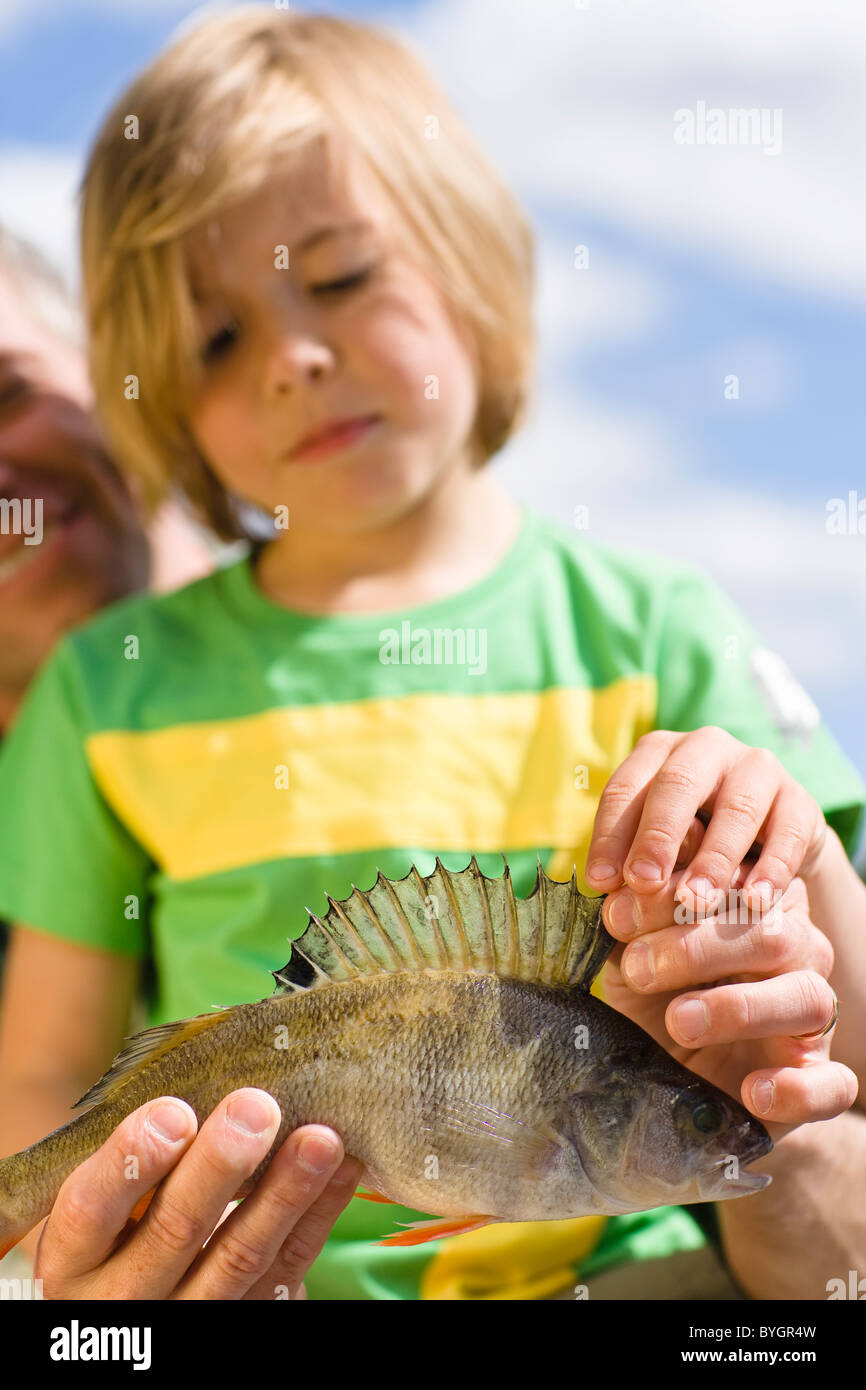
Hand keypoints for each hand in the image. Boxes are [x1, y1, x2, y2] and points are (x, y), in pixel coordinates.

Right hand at [34, 1089, 361, 1299]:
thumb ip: (136, 1162)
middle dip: (221, 1166)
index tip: (173, 1110)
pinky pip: (285, 1275)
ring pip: (240, 1257)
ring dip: (286, 1192)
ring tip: (320, 1138)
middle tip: (256, 1107)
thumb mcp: (103, 1211)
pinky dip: (317, 1218)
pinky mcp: (243, 1325)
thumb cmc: (121, 1235)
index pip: (88, 1209)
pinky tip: (342, 1170)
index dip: (130, 1161)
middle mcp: (122, 1299)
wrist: (143, 1313)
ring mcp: (185, 1320)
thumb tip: (205, 1082)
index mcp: (72, 1260)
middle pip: (174, 1231)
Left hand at [585, 726, 828, 914]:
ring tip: (697, 902)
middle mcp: (705, 748)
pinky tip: (755, 903)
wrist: (769, 844)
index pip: (626, 788)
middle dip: (657, 837)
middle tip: (643, 884)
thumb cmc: (691, 844)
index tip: (602, 882)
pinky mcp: (799, 798)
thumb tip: (607, 889)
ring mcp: (756, 768)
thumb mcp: (657, 844)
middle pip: (677, 784)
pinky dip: (772, 869)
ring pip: (735, 807)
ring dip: (714, 859)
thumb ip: (633, 858)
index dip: (610, 834)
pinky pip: (788, 830)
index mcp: (658, 752)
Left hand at [598, 858, 857, 1135]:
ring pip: (808, 998)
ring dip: (740, 1007)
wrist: (668, 1080)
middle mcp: (796, 955)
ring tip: (681, 1021)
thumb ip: (630, 925)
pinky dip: (798, 1089)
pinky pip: (832, 1083)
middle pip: (774, 934)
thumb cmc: (652, 999)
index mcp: (755, 911)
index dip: (679, 893)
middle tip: (638, 969)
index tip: (617, 917)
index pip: (737, 885)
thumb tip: (617, 900)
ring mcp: (812, 1019)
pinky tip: (754, 1092)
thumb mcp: (631, 957)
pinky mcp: (818, 1080)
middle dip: (698, 947)